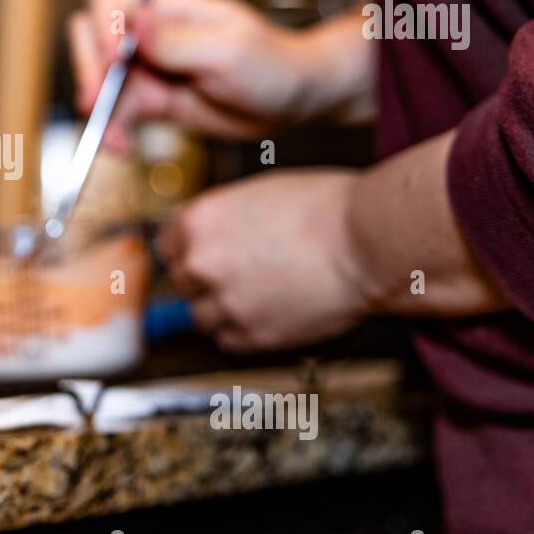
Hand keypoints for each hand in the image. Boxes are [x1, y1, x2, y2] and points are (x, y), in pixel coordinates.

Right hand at [67, 0, 372, 148]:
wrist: (294, 101)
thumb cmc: (274, 63)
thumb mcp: (228, 50)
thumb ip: (177, 39)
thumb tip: (133, 22)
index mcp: (170, 6)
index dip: (103, 25)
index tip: (117, 58)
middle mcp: (152, 33)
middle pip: (91, 36)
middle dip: (90, 70)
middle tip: (99, 101)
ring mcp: (150, 67)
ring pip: (99, 81)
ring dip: (99, 111)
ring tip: (115, 140)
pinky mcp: (153, 99)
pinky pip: (117, 112)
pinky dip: (112, 130)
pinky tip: (122, 146)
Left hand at [157, 169, 370, 351]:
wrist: (366, 241)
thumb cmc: (326, 208)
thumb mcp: (257, 193)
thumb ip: (222, 218)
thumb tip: (207, 233)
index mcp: (197, 222)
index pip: (166, 245)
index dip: (188, 249)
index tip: (201, 255)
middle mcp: (202, 264)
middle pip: (181, 282)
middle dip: (204, 279)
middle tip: (236, 273)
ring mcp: (225, 302)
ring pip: (201, 316)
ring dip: (222, 308)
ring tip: (256, 294)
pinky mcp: (252, 334)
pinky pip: (229, 340)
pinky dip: (243, 330)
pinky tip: (267, 312)